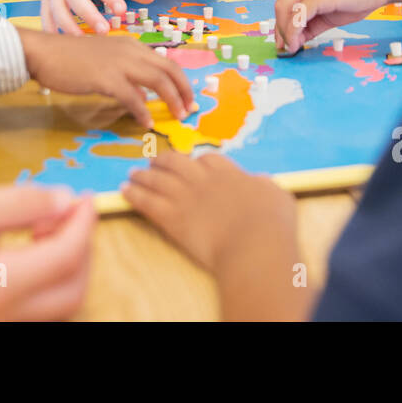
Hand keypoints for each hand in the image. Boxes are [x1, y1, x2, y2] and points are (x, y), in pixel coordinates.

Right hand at [0, 186, 94, 319]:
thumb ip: (25, 202)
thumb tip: (68, 199)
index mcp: (2, 286)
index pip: (66, 256)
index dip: (83, 223)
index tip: (85, 194)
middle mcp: (5, 314)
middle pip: (73, 288)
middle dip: (83, 248)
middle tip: (75, 211)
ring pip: (60, 300)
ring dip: (68, 262)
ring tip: (52, 222)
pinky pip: (39, 302)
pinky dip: (49, 272)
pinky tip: (33, 238)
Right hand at [17, 28, 194, 125]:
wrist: (44, 53)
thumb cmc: (69, 59)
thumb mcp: (104, 62)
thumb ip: (125, 75)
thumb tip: (142, 95)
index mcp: (130, 46)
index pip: (165, 61)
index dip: (180, 80)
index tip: (187, 97)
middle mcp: (129, 51)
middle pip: (169, 69)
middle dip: (183, 90)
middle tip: (189, 109)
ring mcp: (118, 63)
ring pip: (157, 80)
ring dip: (171, 99)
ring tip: (177, 115)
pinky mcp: (105, 78)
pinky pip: (132, 97)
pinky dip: (142, 110)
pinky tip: (146, 122)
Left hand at [122, 149, 295, 273]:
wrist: (253, 244)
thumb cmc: (272, 222)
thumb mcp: (277, 196)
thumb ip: (265, 185)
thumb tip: (261, 181)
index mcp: (228, 173)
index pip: (207, 159)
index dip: (197, 160)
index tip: (192, 162)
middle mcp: (202, 180)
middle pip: (176, 162)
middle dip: (163, 160)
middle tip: (153, 161)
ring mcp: (185, 197)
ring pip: (157, 179)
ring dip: (143, 175)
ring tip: (133, 173)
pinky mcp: (172, 218)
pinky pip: (147, 201)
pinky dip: (134, 194)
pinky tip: (124, 190)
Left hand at [275, 0, 393, 52]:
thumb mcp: (329, 11)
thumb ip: (312, 21)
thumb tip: (296, 39)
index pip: (285, 1)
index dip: (281, 23)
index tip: (284, 41)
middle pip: (281, 5)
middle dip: (280, 29)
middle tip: (285, 48)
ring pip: (285, 10)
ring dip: (286, 33)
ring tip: (292, 48)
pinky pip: (299, 15)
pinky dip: (294, 32)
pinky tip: (298, 43)